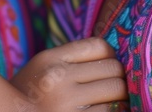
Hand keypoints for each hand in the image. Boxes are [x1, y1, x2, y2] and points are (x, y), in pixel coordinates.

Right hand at [10, 38, 127, 110]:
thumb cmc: (31, 97)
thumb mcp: (41, 69)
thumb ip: (70, 59)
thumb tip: (113, 56)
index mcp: (49, 59)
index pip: (99, 46)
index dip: (110, 56)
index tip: (107, 67)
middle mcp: (58, 77)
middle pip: (113, 68)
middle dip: (119, 78)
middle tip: (114, 87)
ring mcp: (67, 102)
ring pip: (117, 91)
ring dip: (120, 97)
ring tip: (112, 100)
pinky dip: (115, 111)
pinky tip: (104, 111)